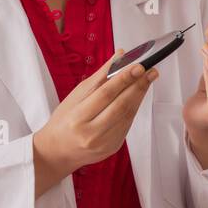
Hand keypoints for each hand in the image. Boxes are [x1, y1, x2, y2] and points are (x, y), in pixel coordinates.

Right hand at [34, 50, 157, 182]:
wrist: (58, 151)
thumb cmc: (64, 120)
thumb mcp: (75, 96)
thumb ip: (100, 77)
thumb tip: (120, 56)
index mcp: (77, 118)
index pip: (105, 94)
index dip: (124, 79)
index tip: (138, 66)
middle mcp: (91, 133)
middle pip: (121, 105)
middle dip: (138, 85)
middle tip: (149, 70)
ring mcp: (104, 143)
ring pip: (128, 114)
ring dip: (140, 95)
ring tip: (148, 79)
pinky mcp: (113, 147)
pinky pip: (128, 124)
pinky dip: (135, 107)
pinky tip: (139, 95)